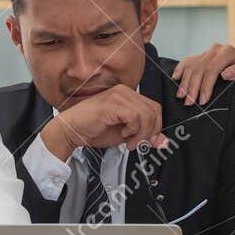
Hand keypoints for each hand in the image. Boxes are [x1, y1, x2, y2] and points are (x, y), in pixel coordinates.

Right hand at [42, 85, 169, 159]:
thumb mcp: (126, 135)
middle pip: (154, 110)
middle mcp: (124, 91)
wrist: (71, 130)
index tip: (147, 141)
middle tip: (137, 143)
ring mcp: (118, 96)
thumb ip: (144, 135)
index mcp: (128, 95)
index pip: (154, 108)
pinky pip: (134, 117)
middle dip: (150, 132)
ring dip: (141, 133)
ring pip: (146, 115)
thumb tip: (163, 141)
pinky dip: (132, 130)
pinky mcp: (112, 104)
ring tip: (129, 142)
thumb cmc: (94, 130)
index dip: (155, 127)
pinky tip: (122, 135)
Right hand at [173, 43, 234, 104]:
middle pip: (199, 68)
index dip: (205, 85)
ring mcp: (208, 52)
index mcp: (228, 52)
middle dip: (193, 87)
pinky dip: (180, 69)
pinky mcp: (202, 56)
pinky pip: (188, 61)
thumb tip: (225, 74)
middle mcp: (216, 49)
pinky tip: (175, 78)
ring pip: (191, 66)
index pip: (212, 69)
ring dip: (185, 82)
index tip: (203, 100)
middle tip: (189, 102)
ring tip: (181, 96)